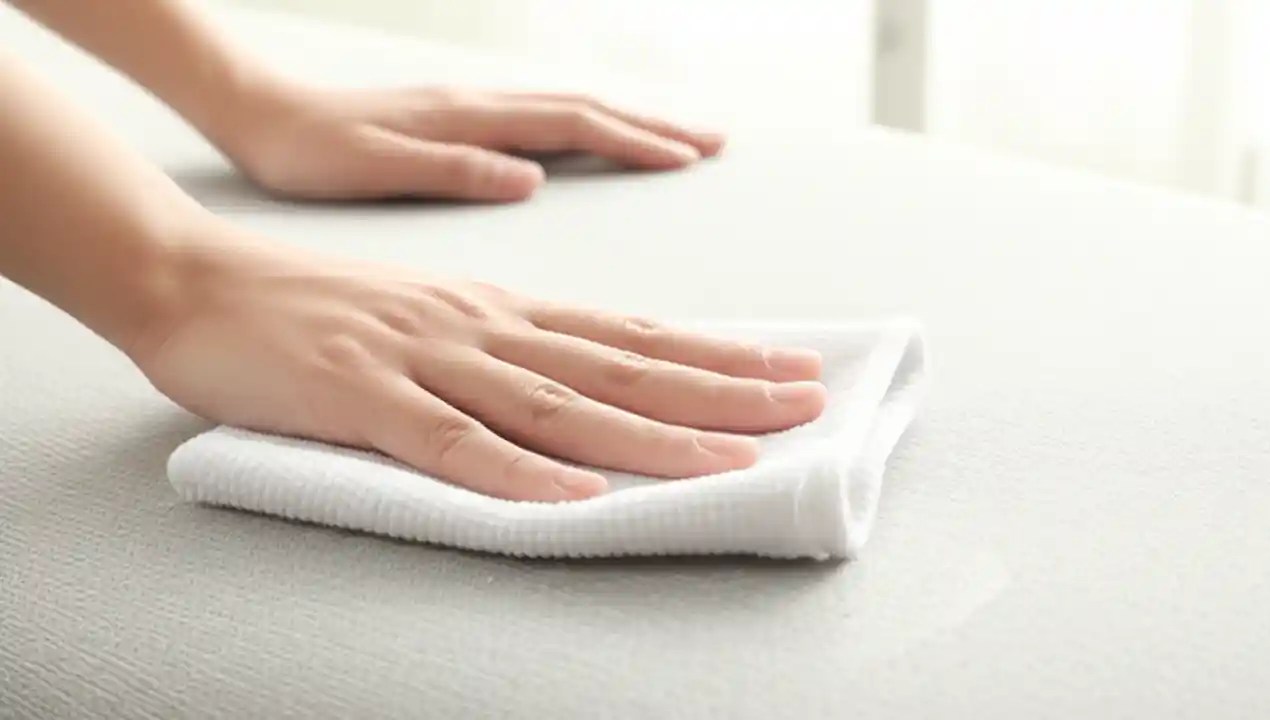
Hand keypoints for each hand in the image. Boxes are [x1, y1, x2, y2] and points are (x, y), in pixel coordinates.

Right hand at [135, 231, 824, 501]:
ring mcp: (422, 359)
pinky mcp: (361, 396)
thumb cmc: (318, 310)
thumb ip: (503, 353)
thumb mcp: (431, 320)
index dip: (712, 354)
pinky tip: (575, 495)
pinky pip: (448, 443)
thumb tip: (579, 393)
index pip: (627, 333)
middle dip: (718, 389)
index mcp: (498, 311)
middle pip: (618, 363)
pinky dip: (515, 471)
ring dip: (648, 433)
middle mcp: (479, 327)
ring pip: (555, 402)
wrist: (199, 282)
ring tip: (729, 459)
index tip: (785, 370)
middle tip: (802, 405)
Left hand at [221, 82, 724, 201]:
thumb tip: (528, 178)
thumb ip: (452, 170)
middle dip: (653, 126)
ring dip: (628, 123)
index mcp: (469, 118)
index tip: (689, 158)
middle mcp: (479, 106)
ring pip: (568, 110)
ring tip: (675, 138)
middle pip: (587, 109)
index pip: (572, 124)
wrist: (258, 115)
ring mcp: (471, 110)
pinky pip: (542, 120)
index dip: (635, 142)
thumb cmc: (310, 151)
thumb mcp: (375, 166)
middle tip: (712, 142)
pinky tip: (597, 142)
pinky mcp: (458, 121)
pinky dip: (587, 127)